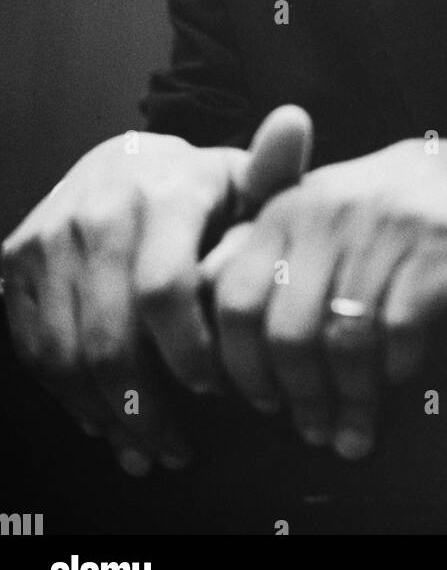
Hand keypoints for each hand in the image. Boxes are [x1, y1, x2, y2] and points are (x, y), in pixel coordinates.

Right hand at [1, 105, 312, 474]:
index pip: (164, 289)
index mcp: (164, 193)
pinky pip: (34, 348)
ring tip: (146, 447)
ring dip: (106, 414)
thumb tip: (295, 122)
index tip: (216, 389)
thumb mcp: (242, 180)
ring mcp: (51, 237)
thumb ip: (274, 172)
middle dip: (146, 406)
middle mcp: (99, 211)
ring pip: (66, 352)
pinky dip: (68, 396)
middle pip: (110, 336)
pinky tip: (104, 421)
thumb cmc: (201, 191)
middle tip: (178, 448)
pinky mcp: (17, 260)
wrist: (120, 163)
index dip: (187, 351)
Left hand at [201, 136, 446, 459]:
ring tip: (353, 433)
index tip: (258, 402)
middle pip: (288, 333)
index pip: (236, 300)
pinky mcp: (442, 249)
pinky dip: (395, 370)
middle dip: (297, 397)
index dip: (240, 365)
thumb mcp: (313, 213)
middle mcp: (330, 212)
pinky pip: (401, 332)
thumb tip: (201, 308)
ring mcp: (388, 228)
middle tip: (311, 430)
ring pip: (345, 341)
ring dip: (348, 401)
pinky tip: (397, 381)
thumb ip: (258, 252)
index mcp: (287, 208)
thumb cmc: (377, 208)